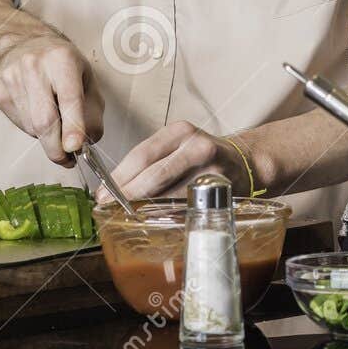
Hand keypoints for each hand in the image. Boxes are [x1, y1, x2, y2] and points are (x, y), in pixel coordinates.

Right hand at [0, 30, 103, 164]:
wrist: (24, 43)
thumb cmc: (62, 63)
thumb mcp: (87, 78)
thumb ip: (92, 111)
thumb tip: (85, 142)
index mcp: (62, 59)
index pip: (69, 98)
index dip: (73, 126)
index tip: (75, 147)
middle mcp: (34, 66)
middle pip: (45, 120)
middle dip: (57, 148)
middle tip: (68, 159)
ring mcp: (12, 78)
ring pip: (32, 126)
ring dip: (47, 137)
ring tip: (56, 124)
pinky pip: (19, 123)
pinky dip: (33, 128)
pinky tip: (38, 112)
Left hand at [111, 121, 255, 203]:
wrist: (244, 163)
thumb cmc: (203, 156)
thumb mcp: (178, 144)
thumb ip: (151, 160)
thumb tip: (115, 185)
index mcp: (181, 131)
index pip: (142, 154)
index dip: (119, 176)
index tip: (103, 191)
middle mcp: (197, 147)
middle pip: (153, 175)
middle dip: (127, 194)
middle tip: (109, 206)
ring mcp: (210, 170)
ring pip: (168, 195)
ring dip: (144, 208)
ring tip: (127, 213)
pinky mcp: (218, 192)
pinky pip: (184, 208)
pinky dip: (165, 215)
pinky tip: (154, 217)